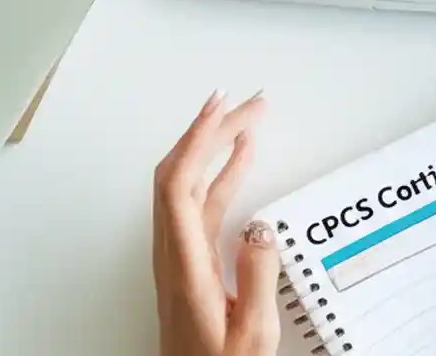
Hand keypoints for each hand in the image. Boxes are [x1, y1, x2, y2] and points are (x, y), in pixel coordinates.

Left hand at [153, 91, 280, 355]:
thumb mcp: (250, 334)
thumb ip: (257, 278)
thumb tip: (261, 229)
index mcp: (184, 268)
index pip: (179, 186)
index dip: (198, 140)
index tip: (221, 108)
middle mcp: (174, 256)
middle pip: (180, 174)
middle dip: (210, 131)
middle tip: (245, 102)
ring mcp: (179, 257)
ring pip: (188, 186)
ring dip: (215, 147)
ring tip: (247, 119)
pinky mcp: (189, 263)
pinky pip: (200, 203)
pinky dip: (221, 173)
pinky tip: (240, 161)